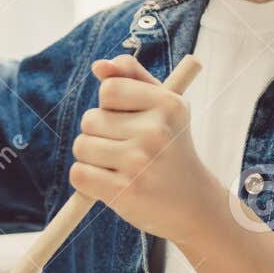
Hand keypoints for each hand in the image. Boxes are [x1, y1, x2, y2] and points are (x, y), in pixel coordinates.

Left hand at [68, 54, 225, 243]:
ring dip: (92, 159)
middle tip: (129, 150)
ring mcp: (139, 162)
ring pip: (81, 146)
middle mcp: (155, 131)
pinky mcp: (124, 191)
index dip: (111, 106)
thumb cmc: (171, 150)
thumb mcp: (163, 107)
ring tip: (122, 168)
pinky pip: (79, 174)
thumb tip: (99, 66)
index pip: (109, 89)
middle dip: (100, 135)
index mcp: (167, 104)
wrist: (195, 206)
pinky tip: (112, 184)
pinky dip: (87, 181)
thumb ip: (132, 78)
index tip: (131, 121)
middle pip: (90, 119)